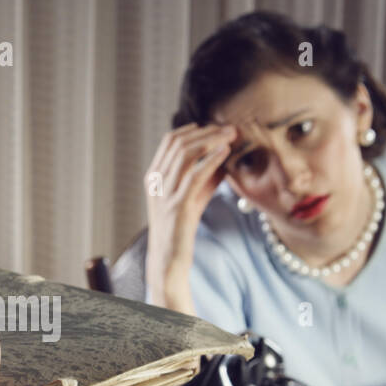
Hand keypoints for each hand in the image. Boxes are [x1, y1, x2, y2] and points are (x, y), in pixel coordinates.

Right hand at [143, 123, 236, 312]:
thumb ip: (204, 177)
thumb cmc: (180, 228)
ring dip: (212, 140)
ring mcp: (164, 193)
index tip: (216, 127)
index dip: (194, 129)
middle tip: (230, 128)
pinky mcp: (178, 206)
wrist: (168, 258)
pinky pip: (195, 175)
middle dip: (207, 131)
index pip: (170, 140)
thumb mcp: (191, 197)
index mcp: (154, 176)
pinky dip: (211, 159)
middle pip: (179, 142)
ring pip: (186, 154)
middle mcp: (155, 181)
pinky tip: (225, 153)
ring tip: (231, 136)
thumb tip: (224, 156)